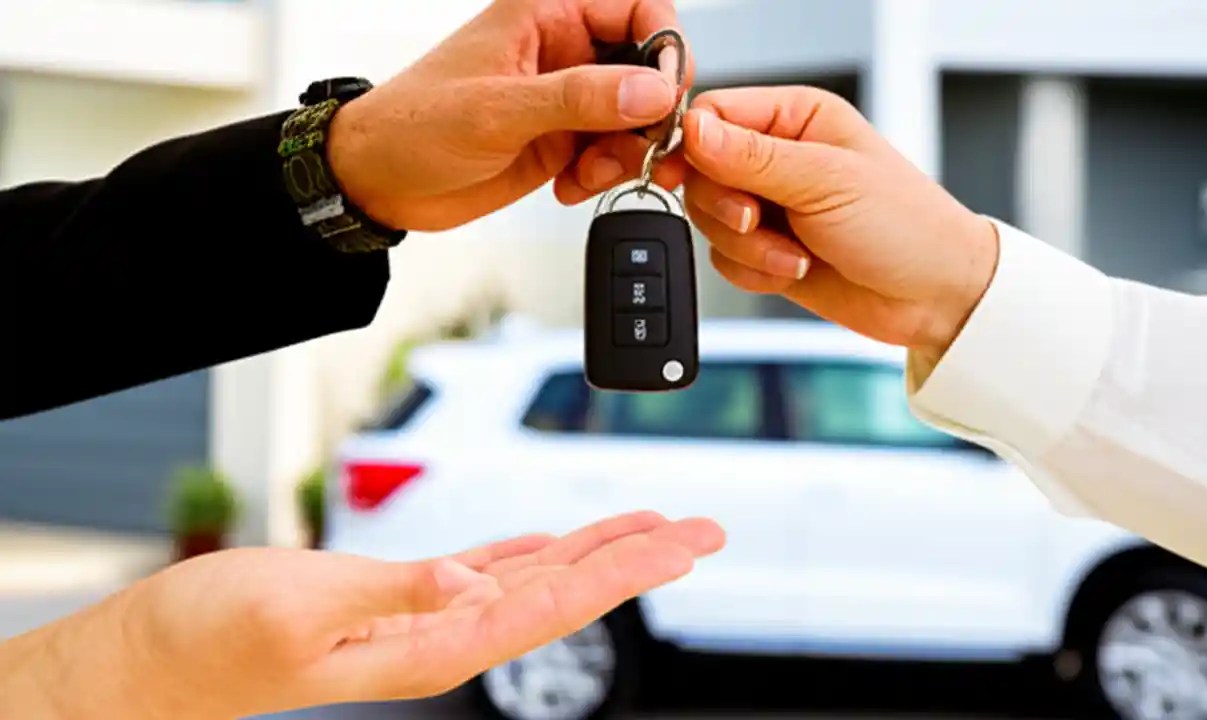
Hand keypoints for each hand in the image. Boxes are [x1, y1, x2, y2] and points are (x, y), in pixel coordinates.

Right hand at [1, 511, 723, 719]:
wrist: (151, 662)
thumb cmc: (209, 641)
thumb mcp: (300, 606)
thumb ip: (393, 595)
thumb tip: (475, 584)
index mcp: (431, 645)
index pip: (555, 605)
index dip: (626, 570)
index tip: (684, 542)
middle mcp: (441, 636)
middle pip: (565, 593)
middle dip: (636, 557)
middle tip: (701, 530)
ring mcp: (419, 620)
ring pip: (534, 580)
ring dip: (593, 552)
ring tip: (650, 527)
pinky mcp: (390, 603)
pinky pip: (483, 574)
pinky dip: (529, 555)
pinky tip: (551, 549)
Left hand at [326, 0, 690, 232]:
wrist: (378, 182)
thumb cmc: (413, 125)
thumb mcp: (497, 109)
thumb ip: (577, 98)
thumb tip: (650, 89)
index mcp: (546, 13)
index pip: (638, 6)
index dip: (661, 47)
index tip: (659, 94)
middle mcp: (563, 50)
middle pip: (648, 65)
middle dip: (649, 111)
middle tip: (634, 146)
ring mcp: (566, 98)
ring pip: (636, 115)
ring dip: (625, 151)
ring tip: (589, 173)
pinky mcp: (563, 140)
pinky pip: (612, 152)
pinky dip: (605, 175)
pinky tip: (570, 186)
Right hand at [680, 86, 998, 358]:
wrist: (933, 297)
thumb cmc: (905, 226)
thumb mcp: (826, 181)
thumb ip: (753, 157)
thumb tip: (693, 131)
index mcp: (796, 118)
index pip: (714, 115)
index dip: (691, 145)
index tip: (681, 173)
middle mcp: (778, 158)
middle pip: (701, 172)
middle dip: (726, 207)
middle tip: (758, 219)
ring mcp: (771, 206)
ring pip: (709, 221)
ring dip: (747, 247)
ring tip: (797, 254)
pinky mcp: (767, 250)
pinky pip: (724, 260)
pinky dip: (754, 272)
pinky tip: (795, 270)